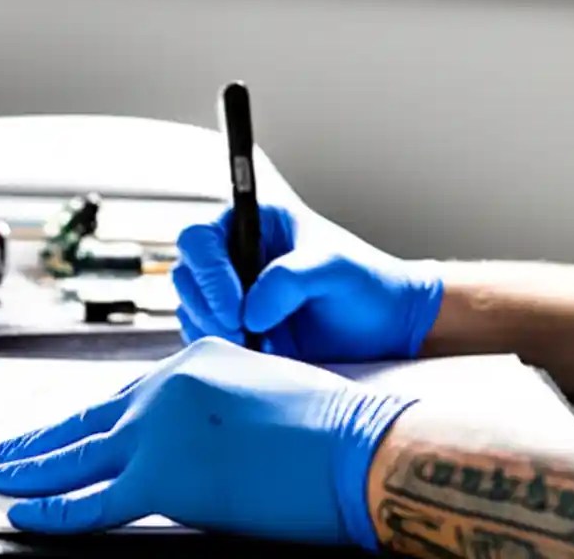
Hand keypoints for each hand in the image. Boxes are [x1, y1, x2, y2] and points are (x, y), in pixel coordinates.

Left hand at [0, 337, 415, 546]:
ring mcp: (156, 431)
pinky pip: (89, 501)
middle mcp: (164, 389)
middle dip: (46, 438)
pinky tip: (23, 515)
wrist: (355, 446)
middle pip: (91, 418)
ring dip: (33, 469)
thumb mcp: (265, 391)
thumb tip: (200, 442)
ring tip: (1, 477)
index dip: (93, 419)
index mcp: (192, 361)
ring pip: (77, 454)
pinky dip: (50, 510)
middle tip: (10, 450)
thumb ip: (219, 408)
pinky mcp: (159, 480)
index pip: (129, 395)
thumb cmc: (333, 426)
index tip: (68, 429)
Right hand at [172, 205, 443, 362]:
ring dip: (213, 328)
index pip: (200, 237)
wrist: (388, 329)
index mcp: (254, 222)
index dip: (209, 272)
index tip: (235, 305)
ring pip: (190, 308)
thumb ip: (290, 279)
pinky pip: (205, 336)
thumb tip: (251, 309)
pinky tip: (253, 352)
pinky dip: (219, 347)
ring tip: (255, 342)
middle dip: (208, 306)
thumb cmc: (368, 286)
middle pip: (186, 274)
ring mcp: (232, 293)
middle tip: (241, 329)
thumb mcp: (335, 269)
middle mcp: (236, 255)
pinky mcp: (236, 328)